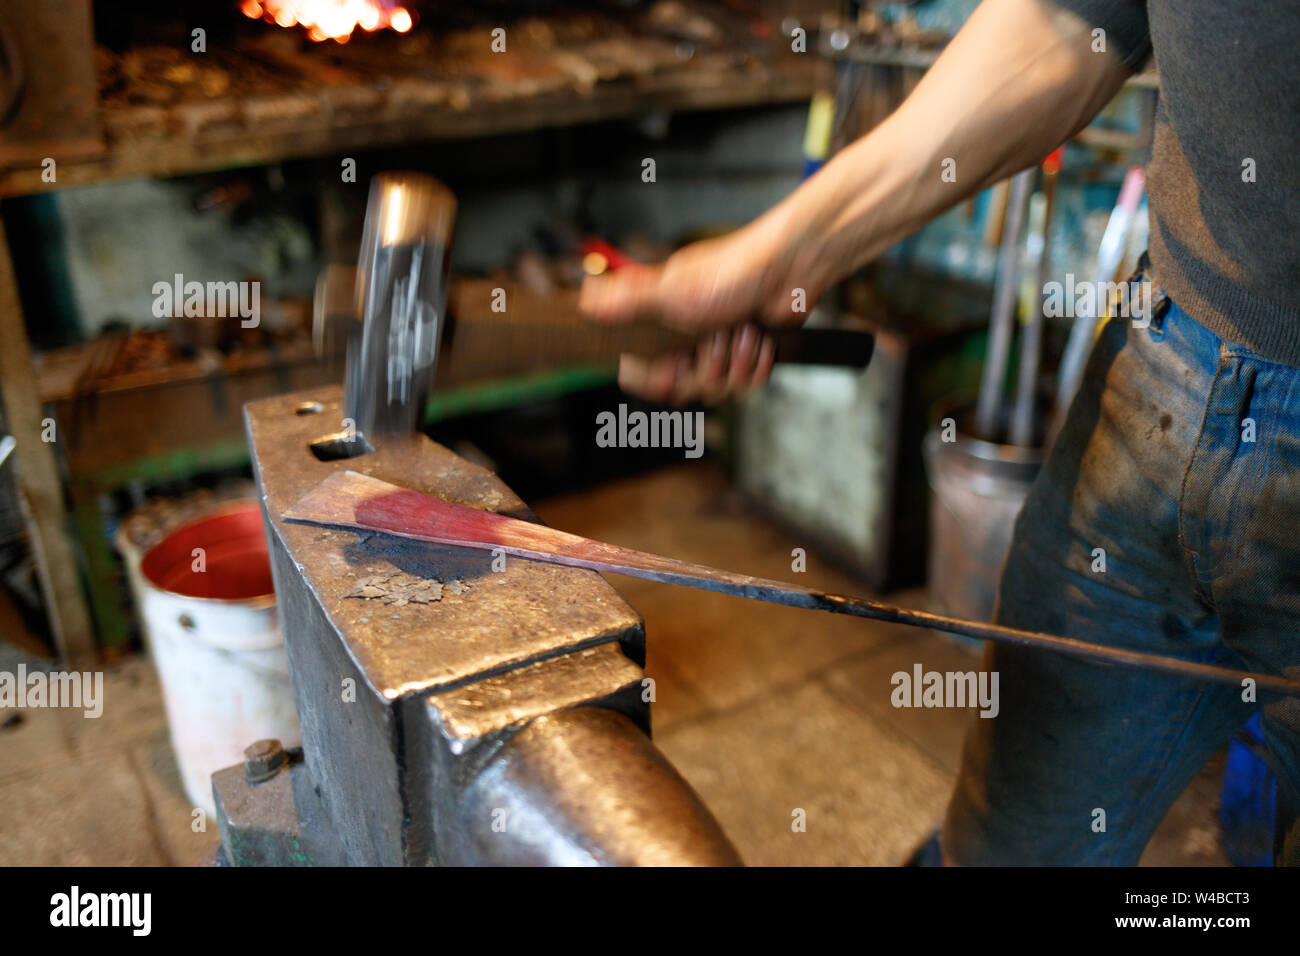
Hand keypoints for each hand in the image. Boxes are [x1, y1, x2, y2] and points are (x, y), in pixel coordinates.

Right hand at [579, 223, 808, 402]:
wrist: (791, 269)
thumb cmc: (735, 270)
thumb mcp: (672, 289)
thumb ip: (628, 301)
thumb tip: (586, 300)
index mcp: (665, 319)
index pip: (642, 367)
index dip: (651, 379)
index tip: (666, 374)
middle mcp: (690, 335)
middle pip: (683, 387)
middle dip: (704, 369)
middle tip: (715, 339)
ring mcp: (719, 346)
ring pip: (716, 388)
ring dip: (734, 363)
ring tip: (741, 333)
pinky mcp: (748, 354)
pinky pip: (745, 385)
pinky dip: (755, 365)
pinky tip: (758, 341)